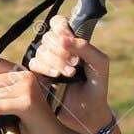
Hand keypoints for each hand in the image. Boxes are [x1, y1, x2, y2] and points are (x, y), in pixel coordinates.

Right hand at [26, 15, 111, 133]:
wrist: (89, 110)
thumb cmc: (96, 85)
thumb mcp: (99, 63)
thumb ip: (85, 47)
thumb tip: (64, 38)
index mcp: (71, 43)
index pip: (58, 23)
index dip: (60, 25)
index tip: (66, 34)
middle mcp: (56, 50)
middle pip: (48, 37)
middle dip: (61, 48)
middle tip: (75, 62)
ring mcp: (46, 63)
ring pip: (41, 50)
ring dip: (57, 60)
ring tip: (70, 73)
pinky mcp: (38, 76)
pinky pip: (34, 65)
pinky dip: (46, 68)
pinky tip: (57, 76)